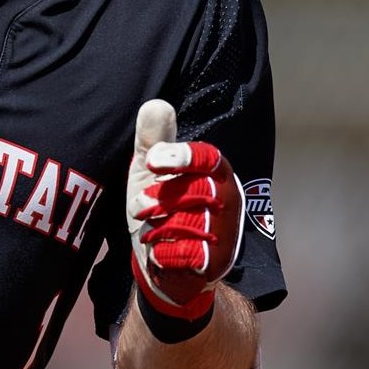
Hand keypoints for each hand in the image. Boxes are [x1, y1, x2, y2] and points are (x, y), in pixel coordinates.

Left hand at [125, 99, 241, 320]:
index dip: (181, 156)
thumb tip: (156, 104)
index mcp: (216, 171)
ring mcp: (226, 232)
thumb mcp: (148, 173)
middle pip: (198, 190)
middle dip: (162, 199)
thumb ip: (152, 141)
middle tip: (139, 206)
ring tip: (150, 230)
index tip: (152, 160)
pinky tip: (160, 252)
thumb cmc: (159, 209)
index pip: (208, 158)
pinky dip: (164, 253)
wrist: (163, 265)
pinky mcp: (218, 263)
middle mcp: (228, 199)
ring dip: (159, 227)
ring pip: (191, 223)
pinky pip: (188, 254)